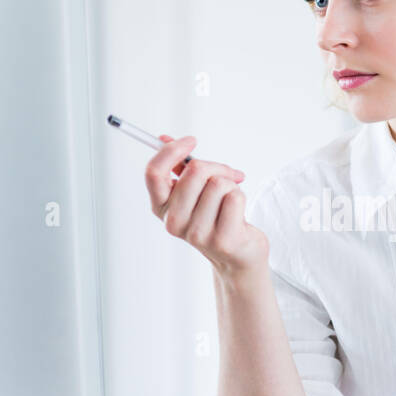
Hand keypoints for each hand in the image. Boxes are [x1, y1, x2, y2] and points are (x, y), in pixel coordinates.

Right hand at [145, 134, 268, 276]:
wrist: (238, 256)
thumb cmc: (216, 217)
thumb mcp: (195, 192)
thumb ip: (180, 168)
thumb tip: (163, 139)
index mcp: (162, 208)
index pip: (154, 173)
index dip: (172, 150)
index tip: (191, 141)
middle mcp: (174, 222)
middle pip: (195, 171)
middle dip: (216, 167)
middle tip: (227, 174)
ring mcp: (197, 234)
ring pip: (219, 183)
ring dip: (231, 186)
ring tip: (229, 202)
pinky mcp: (222, 240)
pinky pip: (235, 197)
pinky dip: (241, 197)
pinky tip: (238, 213)